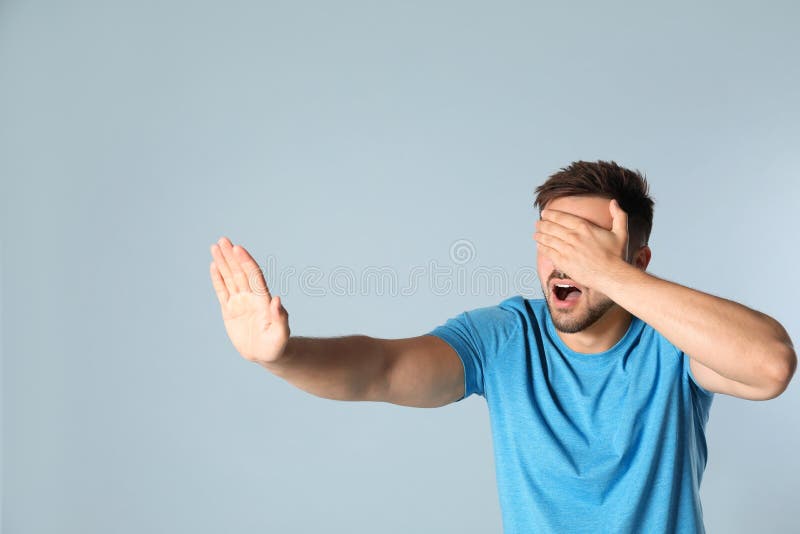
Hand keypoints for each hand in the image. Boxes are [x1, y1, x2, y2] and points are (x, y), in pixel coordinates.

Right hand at [209, 237, 289, 364]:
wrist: (267, 354)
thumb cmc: (277, 346)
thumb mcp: (281, 334)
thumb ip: (280, 318)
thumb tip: (277, 300)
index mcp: (262, 300)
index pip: (253, 276)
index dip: (246, 262)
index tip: (238, 248)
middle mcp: (250, 297)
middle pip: (239, 272)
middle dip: (231, 256)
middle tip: (223, 239)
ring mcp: (240, 302)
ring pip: (230, 278)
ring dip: (223, 262)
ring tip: (215, 246)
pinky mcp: (230, 311)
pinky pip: (222, 291)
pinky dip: (218, 278)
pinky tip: (213, 265)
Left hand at [533, 199, 628, 288]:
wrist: (612, 276)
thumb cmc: (617, 255)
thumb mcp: (621, 232)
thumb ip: (618, 215)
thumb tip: (614, 201)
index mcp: (584, 227)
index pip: (562, 217)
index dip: (551, 214)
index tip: (545, 213)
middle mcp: (573, 237)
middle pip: (551, 227)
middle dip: (542, 224)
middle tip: (538, 223)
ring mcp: (567, 250)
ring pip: (548, 239)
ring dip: (539, 235)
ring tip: (536, 233)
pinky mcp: (563, 262)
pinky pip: (548, 252)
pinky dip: (541, 247)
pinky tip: (539, 245)